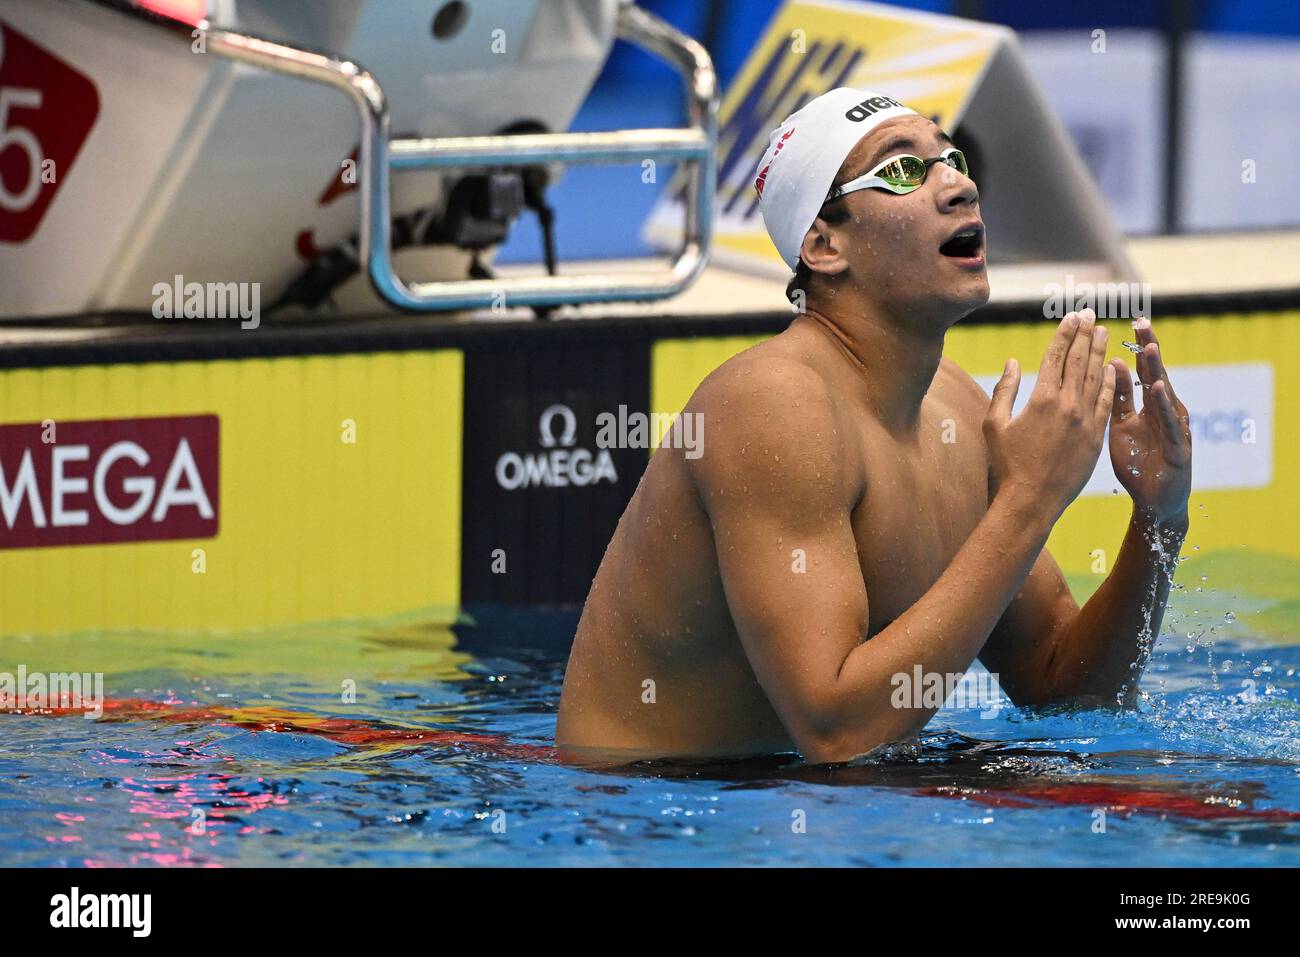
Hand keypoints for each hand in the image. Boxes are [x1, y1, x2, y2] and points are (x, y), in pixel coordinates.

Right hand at [984, 309, 1115, 521]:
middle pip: (1078, 361)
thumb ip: (1004, 390)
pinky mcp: (1096, 436)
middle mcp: (1067, 405)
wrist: (1032, 500)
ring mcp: (1085, 420)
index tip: (1071, 316)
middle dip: (1084, 335)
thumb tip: (1011, 362)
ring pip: (1095, 377)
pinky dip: (1108, 382)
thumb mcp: (995, 425)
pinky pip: (1106, 402)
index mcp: (1041, 399)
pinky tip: (1110, 368)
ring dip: (1099, 352)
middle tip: (1090, 315)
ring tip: (1102, 333)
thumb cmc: (1007, 464)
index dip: (1064, 334)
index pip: (1055, 357)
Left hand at [1108, 317, 1191, 524]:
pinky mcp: (1177, 447)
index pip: (1143, 370)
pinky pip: (1169, 424)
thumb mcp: (1121, 424)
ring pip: (1165, 395)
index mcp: (1149, 404)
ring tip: (1149, 348)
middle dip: (1149, 349)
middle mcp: (1165, 411)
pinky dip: (1163, 406)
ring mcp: (1173, 427)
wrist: (1153, 499)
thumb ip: (1119, 396)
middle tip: (1141, 322)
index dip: (1138, 347)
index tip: (1132, 321)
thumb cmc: (1139, 461)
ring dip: (1158, 371)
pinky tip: (1157, 389)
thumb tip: (1111, 363)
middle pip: (1157, 374)